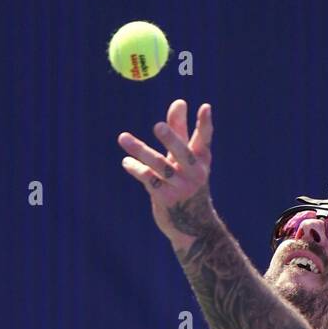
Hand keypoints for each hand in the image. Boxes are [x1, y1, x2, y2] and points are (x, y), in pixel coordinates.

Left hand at [117, 99, 215, 250]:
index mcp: (202, 160)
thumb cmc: (187, 183)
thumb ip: (180, 130)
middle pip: (182, 153)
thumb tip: (179, 101)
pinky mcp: (166, 199)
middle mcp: (194, 173)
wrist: (192, 226)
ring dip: (140, 151)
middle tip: (157, 126)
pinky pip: (149, 180)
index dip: (205, 124)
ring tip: (122, 137)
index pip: (204, 139)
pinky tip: (126, 162)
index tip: (204, 106)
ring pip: (159, 166)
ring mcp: (181, 187)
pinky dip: (136, 169)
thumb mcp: (186, 159)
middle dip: (171, 139)